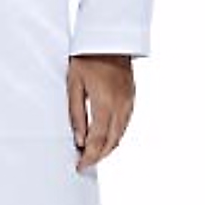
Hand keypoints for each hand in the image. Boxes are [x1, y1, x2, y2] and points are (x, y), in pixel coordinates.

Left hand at [67, 53, 134, 171]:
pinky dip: (115, 136)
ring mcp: (129, 102)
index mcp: (105, 103)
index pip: (98, 140)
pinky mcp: (131, 98)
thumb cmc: (86, 57)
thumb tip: (79, 140)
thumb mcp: (73, 84)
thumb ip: (76, 114)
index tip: (80, 166)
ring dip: (107, 148)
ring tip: (92, 154)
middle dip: (98, 156)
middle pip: (112, 142)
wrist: (107, 38)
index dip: (89, 157)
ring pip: (120, 135)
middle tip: (84, 164)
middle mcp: (121, 106)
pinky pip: (125, 124)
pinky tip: (105, 138)